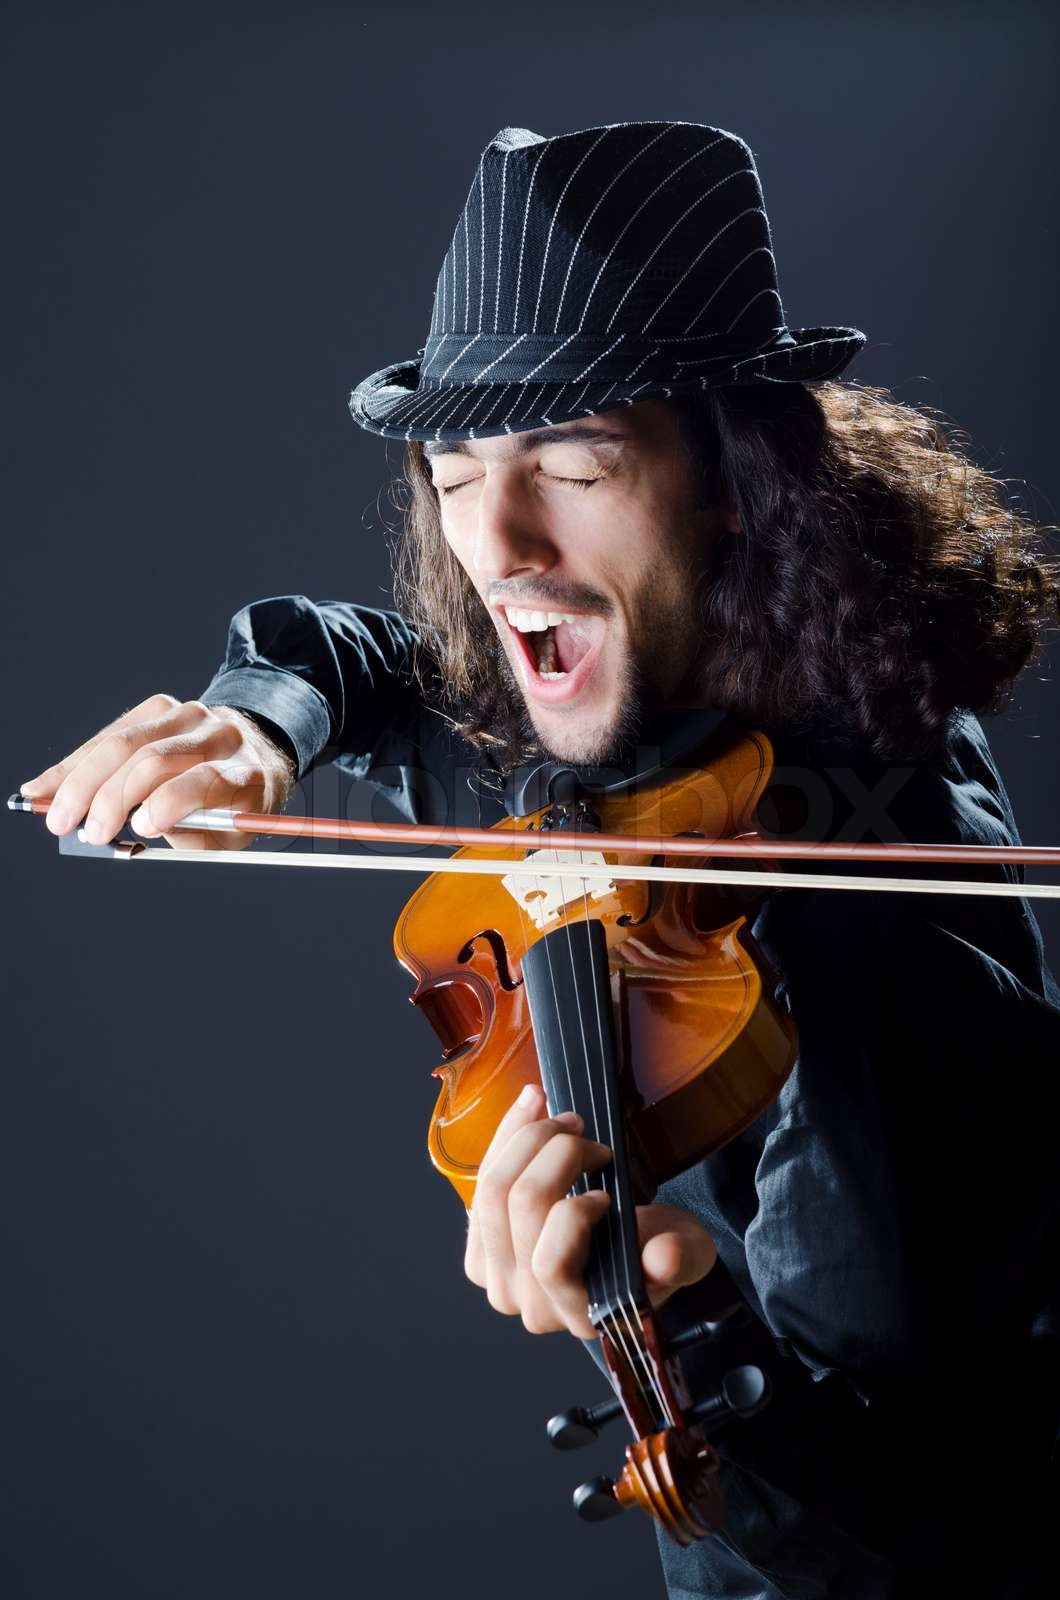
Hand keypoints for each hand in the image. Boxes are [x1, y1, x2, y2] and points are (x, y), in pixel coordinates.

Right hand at [19, 695, 295, 851]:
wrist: (251, 752)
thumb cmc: (234, 805)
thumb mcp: (227, 835)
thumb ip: (187, 833)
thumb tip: (128, 827)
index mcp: (247, 773)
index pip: (208, 780)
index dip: (170, 802)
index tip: (139, 828)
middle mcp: (220, 736)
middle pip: (155, 759)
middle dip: (112, 797)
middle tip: (86, 831)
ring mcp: (188, 715)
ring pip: (124, 742)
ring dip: (82, 781)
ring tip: (56, 815)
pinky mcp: (159, 707)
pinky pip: (110, 734)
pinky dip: (76, 763)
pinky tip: (47, 785)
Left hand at [464, 1083, 717, 1338]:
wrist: (629, 1250)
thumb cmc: (656, 1249)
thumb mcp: (687, 1253)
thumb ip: (680, 1257)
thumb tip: (664, 1257)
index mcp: (578, 1313)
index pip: (552, 1264)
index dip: (575, 1212)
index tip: (607, 1191)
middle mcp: (528, 1302)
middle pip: (519, 1208)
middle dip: (556, 1151)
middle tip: (587, 1130)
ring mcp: (496, 1276)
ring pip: (493, 1189)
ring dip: (527, 1137)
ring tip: (563, 1119)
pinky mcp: (478, 1246)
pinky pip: (479, 1182)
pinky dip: (505, 1138)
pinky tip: (532, 1110)